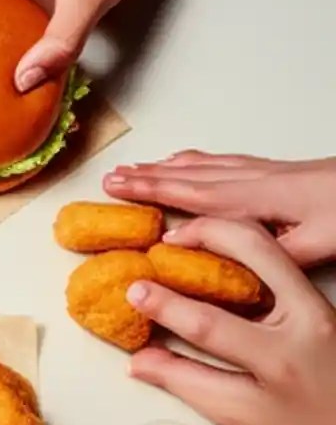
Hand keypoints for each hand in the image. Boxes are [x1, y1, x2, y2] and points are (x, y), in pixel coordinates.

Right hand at [106, 150, 335, 267]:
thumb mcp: (314, 248)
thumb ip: (263, 256)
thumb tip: (216, 263)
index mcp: (253, 198)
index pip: (188, 194)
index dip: (149, 191)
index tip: (115, 190)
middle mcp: (251, 179)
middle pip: (187, 175)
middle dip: (145, 176)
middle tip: (110, 177)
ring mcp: (263, 171)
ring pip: (202, 165)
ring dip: (165, 167)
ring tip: (136, 168)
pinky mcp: (276, 171)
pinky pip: (222, 161)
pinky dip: (195, 161)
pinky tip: (189, 162)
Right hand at [125, 217, 335, 424]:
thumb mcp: (238, 414)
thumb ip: (184, 381)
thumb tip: (138, 360)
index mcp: (281, 356)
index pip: (211, 323)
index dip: (167, 306)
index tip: (134, 291)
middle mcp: (308, 317)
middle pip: (256, 251)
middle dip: (206, 233)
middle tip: (166, 238)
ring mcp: (318, 300)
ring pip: (271, 244)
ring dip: (225, 230)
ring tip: (186, 234)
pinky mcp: (318, 294)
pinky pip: (278, 255)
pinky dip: (243, 243)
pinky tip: (217, 247)